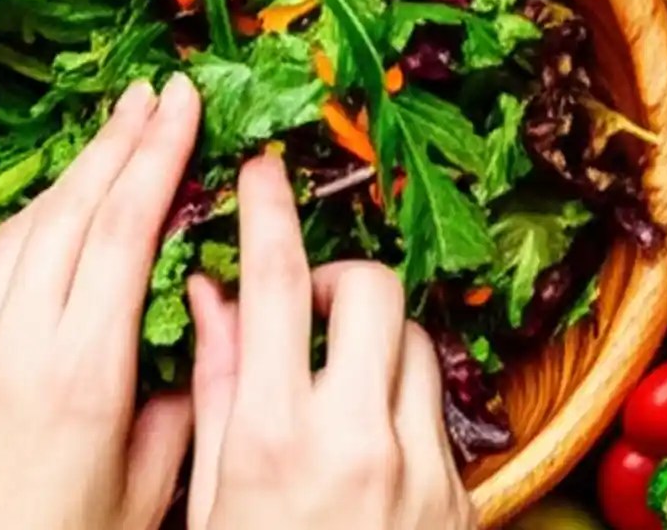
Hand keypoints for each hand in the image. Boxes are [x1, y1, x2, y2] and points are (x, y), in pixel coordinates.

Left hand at [0, 75, 201, 529]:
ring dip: (70, 174)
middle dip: (119, 142)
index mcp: (79, 375)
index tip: (182, 109)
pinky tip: (43, 212)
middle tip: (155, 95)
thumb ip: (180, 411)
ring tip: (111, 138)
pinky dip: (20, 223)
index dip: (156, 158)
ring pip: (21, 229)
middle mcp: (14, 346)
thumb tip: (198, 348)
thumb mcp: (145, 493)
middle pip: (70, 211)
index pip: (120, 233)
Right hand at [187, 156, 473, 529]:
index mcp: (273, 437)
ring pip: (412, 339)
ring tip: (332, 371)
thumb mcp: (209, 495)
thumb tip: (208, 294)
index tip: (261, 172)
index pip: (273, 285)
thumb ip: (217, 385)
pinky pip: (434, 406)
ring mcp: (420, 466)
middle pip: (368, 289)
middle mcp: (356, 439)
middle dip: (334, 275)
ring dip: (370, 335)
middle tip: (301, 303)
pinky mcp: (458, 494)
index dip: (265, 212)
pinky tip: (364, 434)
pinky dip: (399, 396)